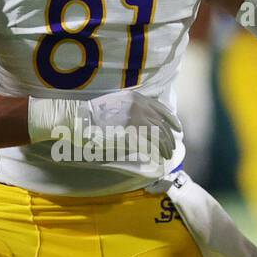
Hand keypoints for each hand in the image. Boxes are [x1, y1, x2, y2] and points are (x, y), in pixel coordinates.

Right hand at [29, 89, 180, 177]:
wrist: (78, 117)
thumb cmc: (93, 114)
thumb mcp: (117, 105)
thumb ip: (133, 111)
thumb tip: (147, 122)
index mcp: (136, 99)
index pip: (162, 109)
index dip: (172, 121)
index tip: (178, 129)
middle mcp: (139, 107)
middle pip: (162, 125)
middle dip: (170, 138)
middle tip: (173, 148)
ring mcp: (136, 120)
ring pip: (159, 136)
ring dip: (165, 148)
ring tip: (168, 156)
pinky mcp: (131, 134)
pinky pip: (150, 145)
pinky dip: (157, 152)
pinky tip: (159, 157)